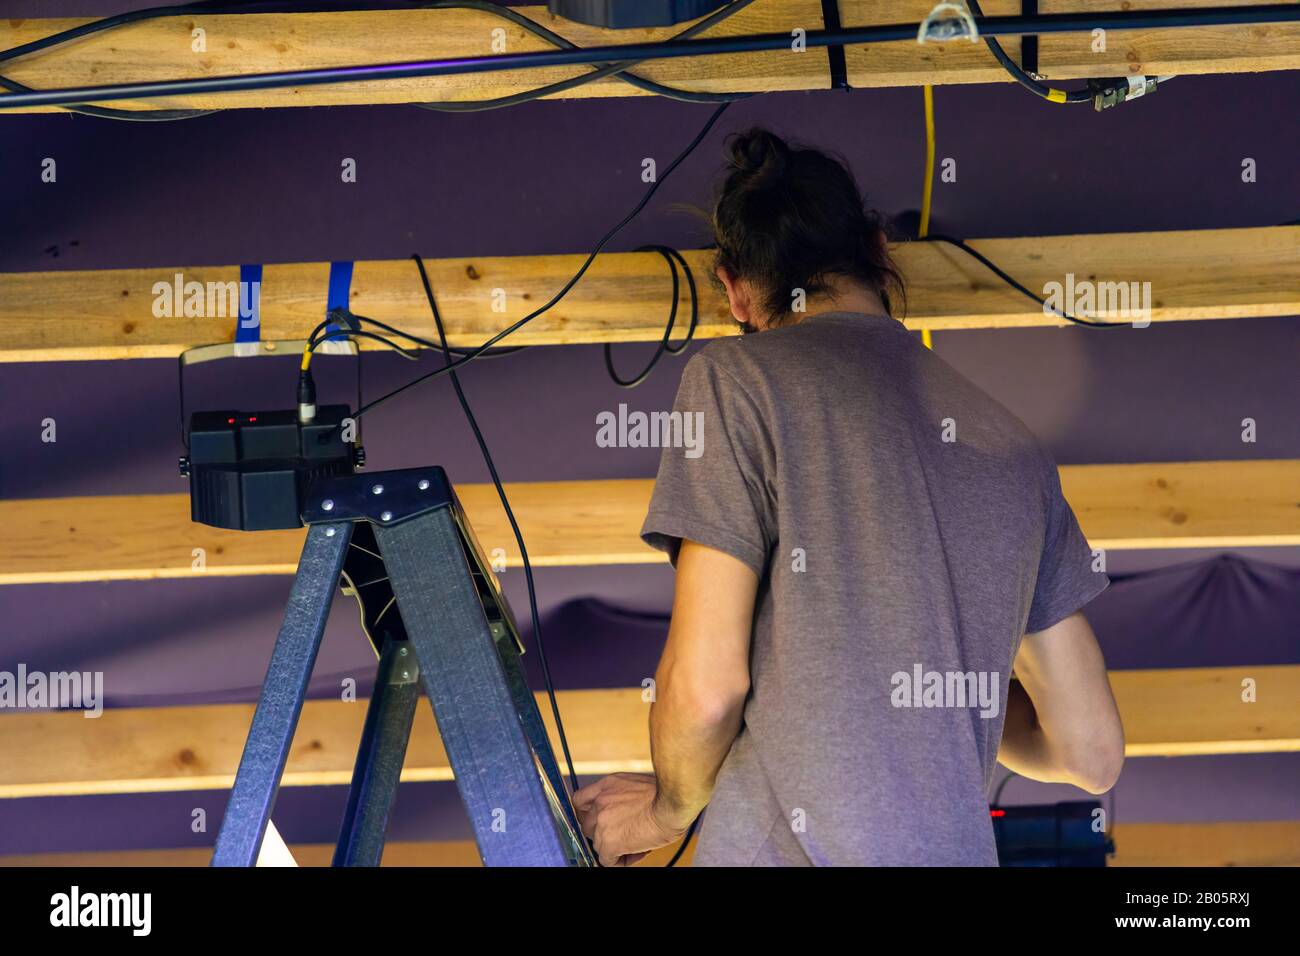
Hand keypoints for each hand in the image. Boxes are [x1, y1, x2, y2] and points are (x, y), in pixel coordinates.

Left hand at [572, 773, 688, 866]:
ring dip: (615, 848)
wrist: (671, 804)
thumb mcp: (637, 784)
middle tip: (625, 836)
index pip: (580, 800)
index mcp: (607, 784)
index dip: (588, 814)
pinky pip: (607, 860)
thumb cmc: (666, 794)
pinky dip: (621, 861)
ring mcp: (601, 821)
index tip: (599, 821)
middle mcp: (600, 801)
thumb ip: (623, 795)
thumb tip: (626, 810)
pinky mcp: (608, 841)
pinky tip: (638, 852)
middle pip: (587, 826)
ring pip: (598, 844)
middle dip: (603, 833)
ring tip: (638, 844)